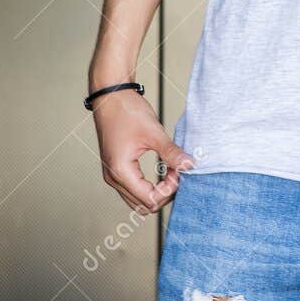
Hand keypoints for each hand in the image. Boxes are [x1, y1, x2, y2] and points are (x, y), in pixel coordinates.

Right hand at [89, 86, 194, 215]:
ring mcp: (112, 174)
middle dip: (164, 193)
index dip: (169, 190)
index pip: (149, 199)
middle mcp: (113, 178)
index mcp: (121, 171)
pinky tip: (162, 168)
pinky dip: (149, 185)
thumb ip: (171, 152)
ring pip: (138, 199)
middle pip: (143, 205)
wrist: (110, 95)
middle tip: (177, 171)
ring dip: (157, 190)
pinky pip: (133, 188)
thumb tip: (189, 165)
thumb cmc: (126, 111)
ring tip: (170, 169)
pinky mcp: (116, 168)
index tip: (178, 171)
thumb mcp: (153, 132)